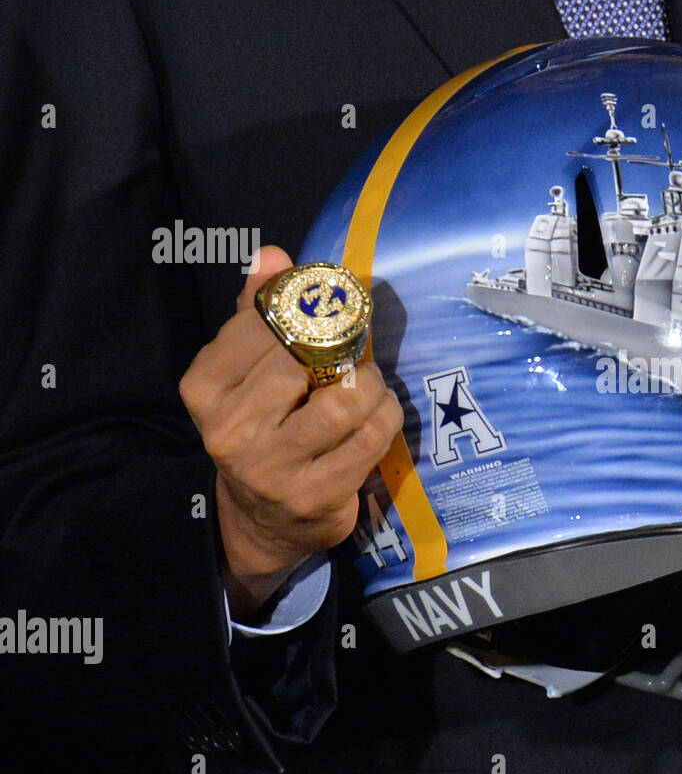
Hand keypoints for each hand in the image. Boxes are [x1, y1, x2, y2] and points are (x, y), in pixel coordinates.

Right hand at [179, 246, 402, 620]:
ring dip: (371, 386)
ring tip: (370, 384)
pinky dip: (385, 417)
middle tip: (355, 353)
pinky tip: (380, 413)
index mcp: (205, 388)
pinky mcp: (314, 496)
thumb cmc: (262, 426)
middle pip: (300, 364)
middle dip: (341, 351)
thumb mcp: (245, 371)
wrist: (263, 518)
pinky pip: (369, 439)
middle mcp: (230, 430)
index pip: (260, 329)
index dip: (306, 315)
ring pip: (342, 405)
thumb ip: (255, 312)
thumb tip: (273, 256)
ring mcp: (271, 468)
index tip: (329, 316)